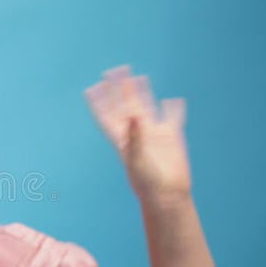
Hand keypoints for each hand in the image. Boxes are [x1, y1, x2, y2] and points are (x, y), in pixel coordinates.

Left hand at [84, 65, 191, 202]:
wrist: (167, 196)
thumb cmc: (147, 182)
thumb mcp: (137, 158)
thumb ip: (135, 136)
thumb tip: (134, 114)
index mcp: (122, 139)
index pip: (107, 116)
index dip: (100, 102)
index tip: (92, 88)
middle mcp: (136, 134)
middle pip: (125, 105)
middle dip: (120, 89)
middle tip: (115, 70)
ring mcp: (154, 135)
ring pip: (146, 107)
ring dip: (142, 93)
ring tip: (138, 78)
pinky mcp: (172, 138)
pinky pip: (172, 119)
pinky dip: (173, 109)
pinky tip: (173, 100)